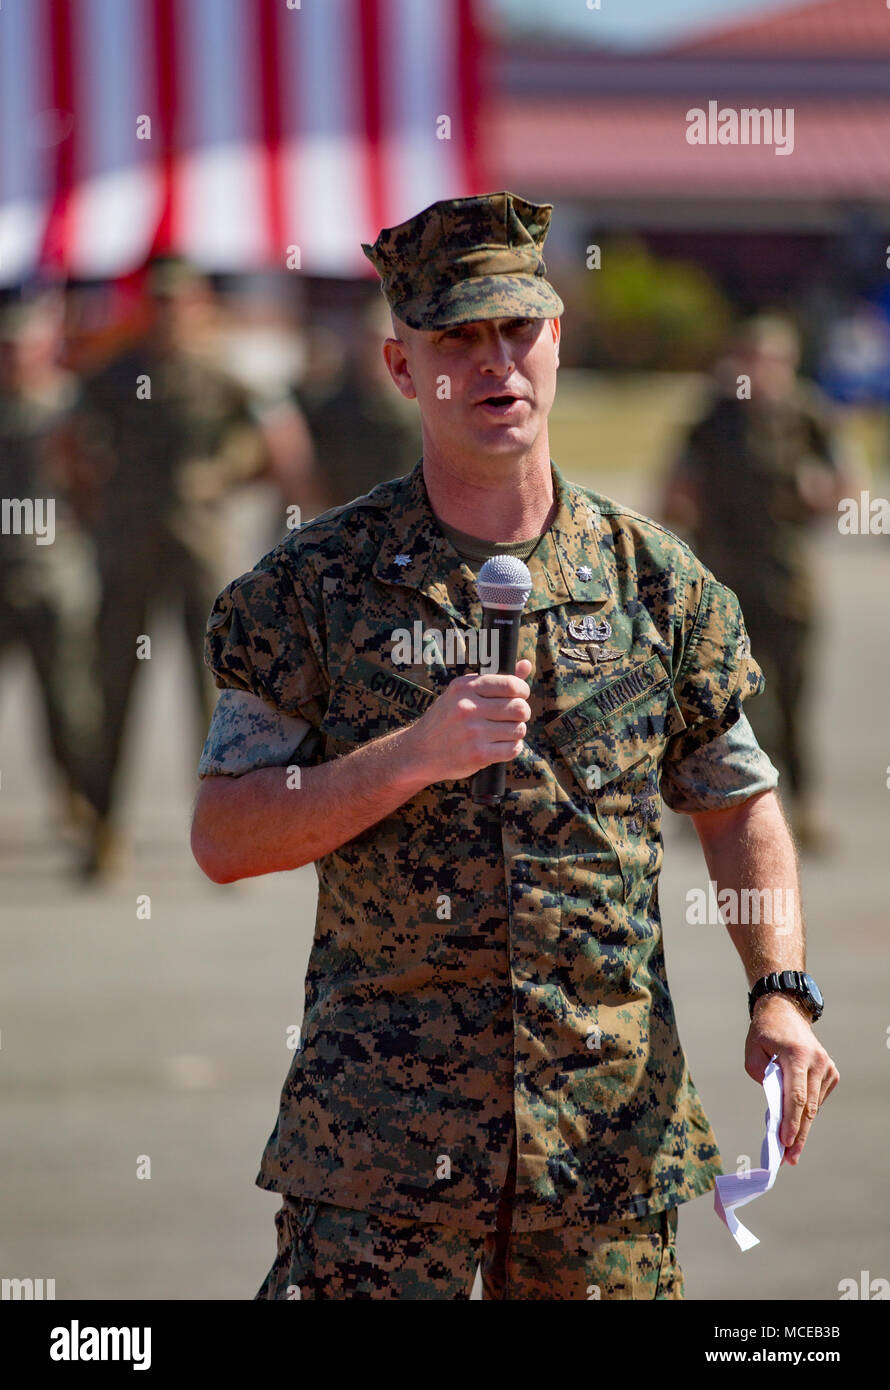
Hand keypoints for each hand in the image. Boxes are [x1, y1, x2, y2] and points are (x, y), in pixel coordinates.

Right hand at [401, 659, 532, 784]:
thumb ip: (496, 680)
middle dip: (522, 713)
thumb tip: (526, 664)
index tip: (520, 696)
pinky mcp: (477, 754)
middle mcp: (467, 708)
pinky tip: (501, 746)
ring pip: (518, 729)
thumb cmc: (446, 719)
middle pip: (519, 708)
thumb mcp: (464, 693)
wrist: (420, 751)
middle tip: (514, 717)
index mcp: (465, 687)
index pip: (511, 685)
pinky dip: (512, 748)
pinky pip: (513, 749)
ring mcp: (472, 732)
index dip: (523, 691)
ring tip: (504, 732)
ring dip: (516, 732)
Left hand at [745, 994, 838, 1165]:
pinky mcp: (830, 1072)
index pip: (795, 1095)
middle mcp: (817, 1061)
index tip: (784, 1142)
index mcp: (797, 1055)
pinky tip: (796, 1125)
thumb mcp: (753, 1052)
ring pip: (814, 1105)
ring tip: (790, 1150)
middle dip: (798, 1135)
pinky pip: (817, 1098)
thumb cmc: (765, 1032)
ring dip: (802, 1127)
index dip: (790, 1122)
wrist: (785, 1011)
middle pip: (808, 1106)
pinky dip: (807, 1112)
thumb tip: (775, 1106)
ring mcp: (826, 1067)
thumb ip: (763, 1078)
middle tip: (789, 1159)